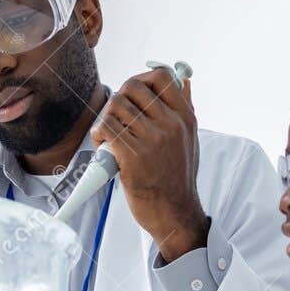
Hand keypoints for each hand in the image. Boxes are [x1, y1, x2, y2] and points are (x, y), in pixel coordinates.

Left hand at [91, 66, 206, 260]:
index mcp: (185, 118)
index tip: (133, 94)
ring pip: (116, 106)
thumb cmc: (178, 178)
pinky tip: (103, 145)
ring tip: (108, 134)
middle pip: (133, 87)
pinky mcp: (133, 156)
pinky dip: (99, 134)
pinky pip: (106, 128)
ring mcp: (152, 140)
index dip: (141, 79)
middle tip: (115, 116)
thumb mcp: (191, 140)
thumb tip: (183, 80)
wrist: (174, 213)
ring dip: (105, 117)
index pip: (162, 77)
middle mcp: (170, 125)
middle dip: (118, 99)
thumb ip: (185, 109)